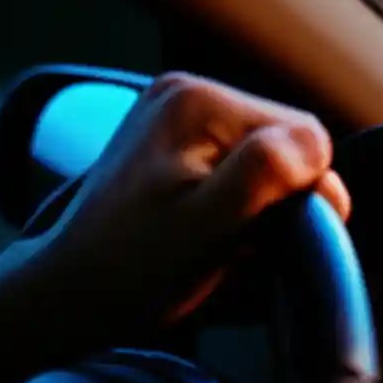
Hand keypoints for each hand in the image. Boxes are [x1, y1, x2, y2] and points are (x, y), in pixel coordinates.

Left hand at [33, 72, 350, 325]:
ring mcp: (176, 114)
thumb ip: (264, 174)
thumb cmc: (130, 269)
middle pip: (286, 144)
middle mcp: (188, 91)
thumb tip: (315, 145)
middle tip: (238, 241)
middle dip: (278, 197)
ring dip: (258, 202)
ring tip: (218, 236)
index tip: (271, 235)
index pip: (307, 135)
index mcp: (200, 101)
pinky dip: (235, 200)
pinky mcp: (172, 139)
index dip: (306, 191)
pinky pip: (236, 164)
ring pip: (265, 158)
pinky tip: (208, 226)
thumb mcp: (205, 225)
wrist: (67, 291)